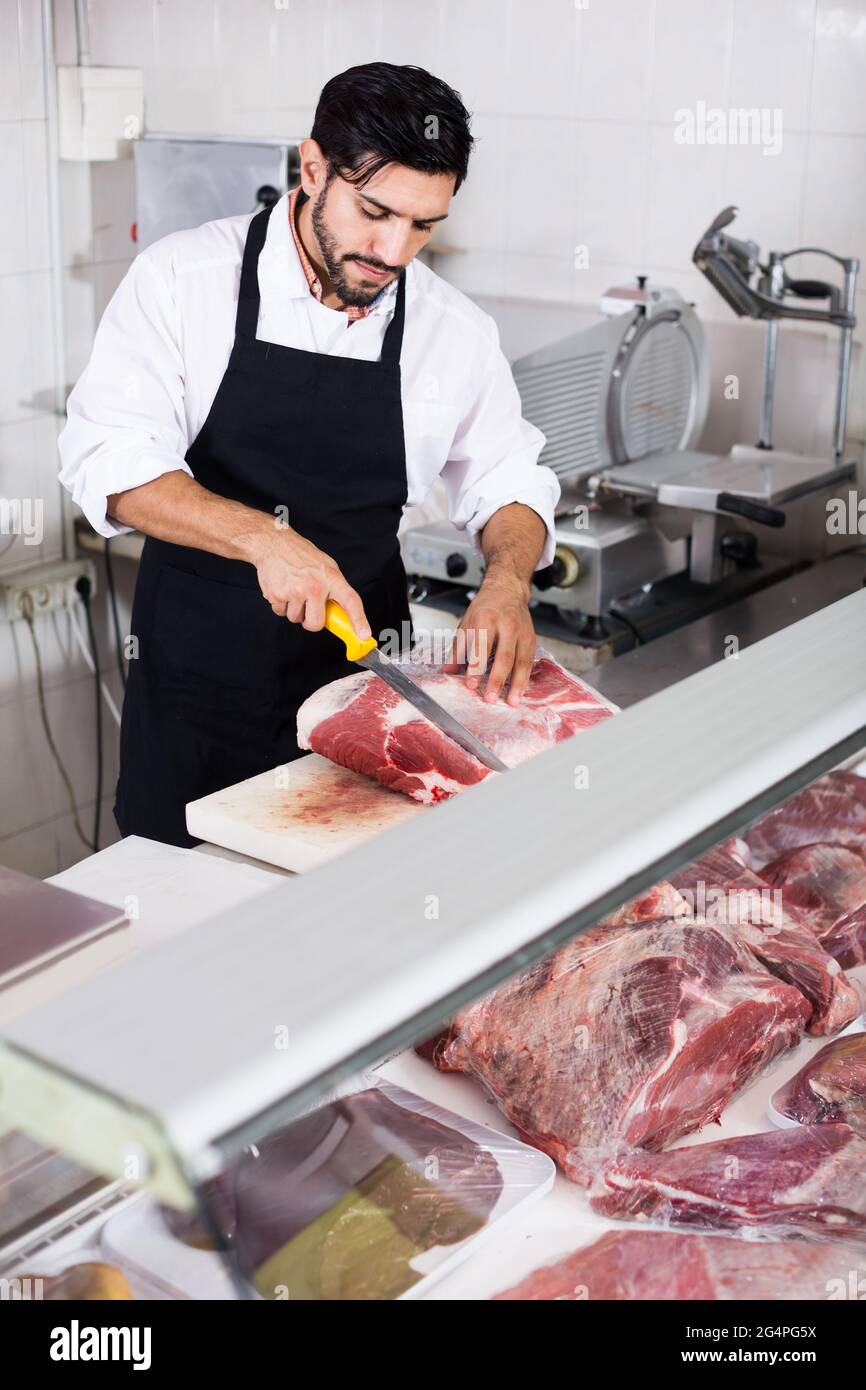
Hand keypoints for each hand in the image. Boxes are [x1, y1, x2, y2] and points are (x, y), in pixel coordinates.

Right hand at [249, 523, 370, 636]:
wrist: (274, 544)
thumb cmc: (301, 555)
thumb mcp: (326, 567)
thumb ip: (334, 589)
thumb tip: (341, 612)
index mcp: (331, 578)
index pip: (350, 601)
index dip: (359, 620)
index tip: (363, 634)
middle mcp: (315, 586)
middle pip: (316, 624)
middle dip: (310, 622)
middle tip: (308, 609)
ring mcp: (295, 591)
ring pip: (295, 619)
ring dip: (294, 610)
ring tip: (293, 589)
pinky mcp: (277, 595)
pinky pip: (280, 613)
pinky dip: (281, 605)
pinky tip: (282, 588)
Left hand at [452, 575, 535, 704]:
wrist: (507, 590)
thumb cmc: (485, 607)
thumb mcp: (466, 623)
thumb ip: (458, 649)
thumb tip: (447, 671)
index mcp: (486, 619)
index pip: (481, 647)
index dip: (476, 667)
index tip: (471, 684)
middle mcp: (507, 625)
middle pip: (504, 656)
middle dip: (497, 679)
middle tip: (491, 698)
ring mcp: (522, 632)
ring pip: (521, 662)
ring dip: (516, 684)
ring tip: (511, 701)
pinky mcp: (531, 639)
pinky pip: (529, 662)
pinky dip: (525, 678)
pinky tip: (521, 691)